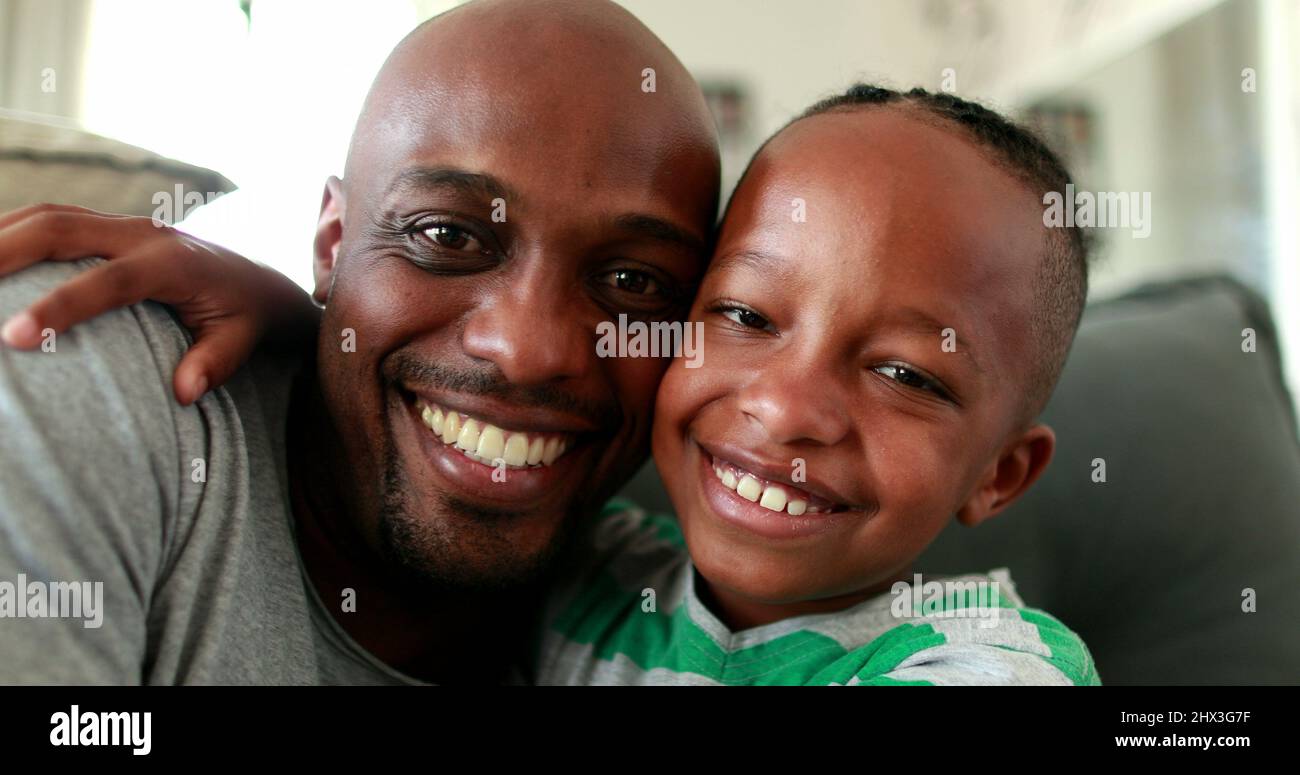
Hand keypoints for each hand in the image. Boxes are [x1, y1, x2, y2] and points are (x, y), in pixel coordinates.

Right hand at [0, 203, 313, 404]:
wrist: (257, 278)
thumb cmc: (244, 316)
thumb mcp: (241, 340)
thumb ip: (214, 363)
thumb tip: (184, 393)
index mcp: (172, 263)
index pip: (108, 282)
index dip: (60, 305)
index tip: (12, 337)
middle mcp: (142, 233)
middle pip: (60, 229)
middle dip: (3, 253)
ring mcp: (122, 223)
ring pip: (47, 215)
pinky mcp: (107, 224)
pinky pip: (50, 217)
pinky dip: (10, 231)